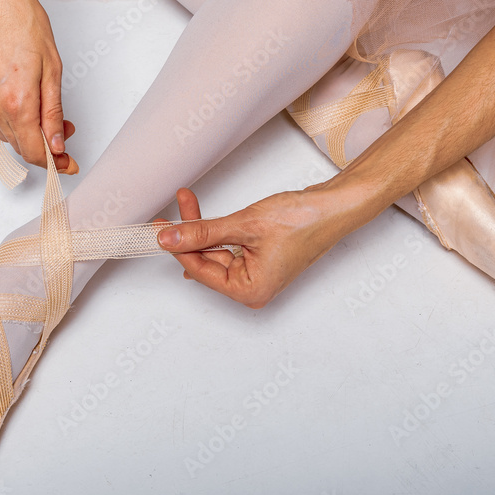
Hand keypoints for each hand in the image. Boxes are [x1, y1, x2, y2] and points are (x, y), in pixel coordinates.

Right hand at [0, 0, 76, 172]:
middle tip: (65, 130)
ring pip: (4, 132)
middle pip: (20, 146)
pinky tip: (21, 101)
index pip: (36, 151)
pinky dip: (9, 118)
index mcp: (17, 102)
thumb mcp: (52, 68)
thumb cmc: (22, 19)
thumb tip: (57, 143)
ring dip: (26, 132)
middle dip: (45, 146)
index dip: (56, 163)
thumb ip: (53, 112)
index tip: (69, 164)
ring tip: (45, 111)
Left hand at [156, 187, 342, 308]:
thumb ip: (203, 232)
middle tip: (177, 207)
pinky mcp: (259, 259)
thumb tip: (170, 238)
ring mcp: (256, 274)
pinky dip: (217, 230)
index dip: (178, 247)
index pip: (200, 270)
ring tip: (189, 203)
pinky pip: (228, 246)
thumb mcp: (244, 225)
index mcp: (250, 291)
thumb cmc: (303, 221)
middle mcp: (252, 288)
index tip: (160, 227)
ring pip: (215, 251)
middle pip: (206, 261)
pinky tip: (204, 215)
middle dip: (190, 232)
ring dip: (202, 228)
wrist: (334, 206)